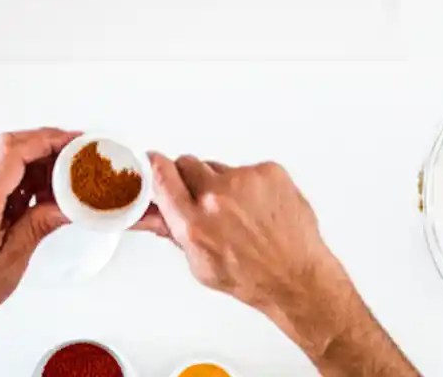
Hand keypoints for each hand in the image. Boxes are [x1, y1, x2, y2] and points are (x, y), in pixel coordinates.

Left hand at [0, 129, 76, 375]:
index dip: (45, 140)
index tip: (72, 143)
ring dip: (34, 160)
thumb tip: (67, 204)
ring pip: (2, 155)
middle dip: (45, 144)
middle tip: (76, 156)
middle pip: (7, 145)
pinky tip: (40, 193)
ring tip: (63, 181)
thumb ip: (38, 227)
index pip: (11, 153)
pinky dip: (21, 173)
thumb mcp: (8, 265)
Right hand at [144, 154, 416, 374]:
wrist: (296, 278)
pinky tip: (258, 209)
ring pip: (219, 168)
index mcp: (194, 223)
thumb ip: (171, 230)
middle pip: (187, 164)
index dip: (155, 167)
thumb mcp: (199, 262)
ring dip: (223, 185)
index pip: (161, 176)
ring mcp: (245, 181)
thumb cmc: (251, 277)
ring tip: (240, 213)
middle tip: (203, 199)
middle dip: (190, 179)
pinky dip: (250, 185)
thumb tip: (146, 213)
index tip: (152, 164)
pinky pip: (248, 169)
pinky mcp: (269, 171)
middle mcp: (217, 198)